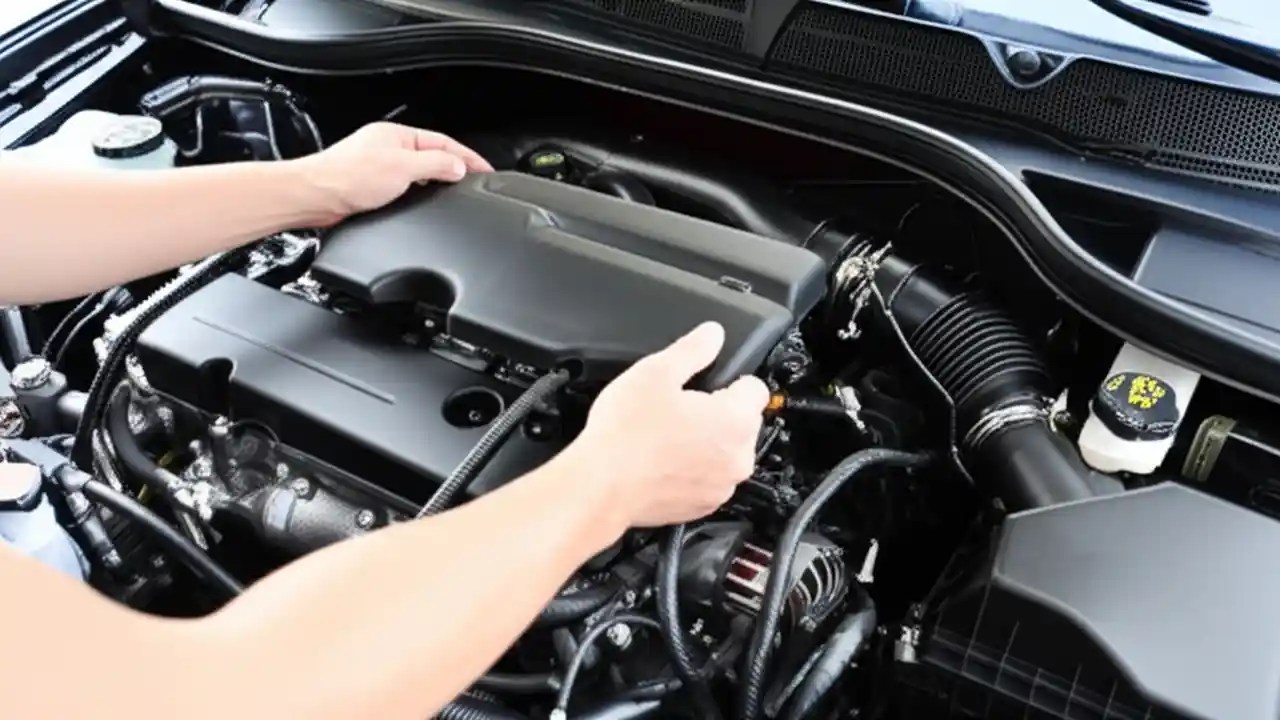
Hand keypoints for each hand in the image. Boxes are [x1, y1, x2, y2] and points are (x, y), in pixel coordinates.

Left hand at [294, 122, 492, 224]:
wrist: (316, 197)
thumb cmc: (347, 177)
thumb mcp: (402, 168)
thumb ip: (435, 165)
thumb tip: (458, 166)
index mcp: (398, 135)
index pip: (444, 142)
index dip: (467, 156)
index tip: (484, 169)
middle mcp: (388, 148)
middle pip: (432, 155)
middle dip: (455, 167)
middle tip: (474, 180)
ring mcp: (380, 166)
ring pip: (418, 172)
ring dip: (436, 180)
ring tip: (454, 190)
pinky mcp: (372, 186)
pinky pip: (405, 186)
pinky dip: (419, 192)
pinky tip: (423, 202)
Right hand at [563, 322, 769, 527]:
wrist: (600, 487)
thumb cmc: (625, 433)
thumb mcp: (655, 372)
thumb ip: (692, 350)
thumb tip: (713, 335)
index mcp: (735, 420)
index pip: (756, 389)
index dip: (729, 381)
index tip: (705, 384)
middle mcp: (738, 458)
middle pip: (742, 422)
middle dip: (717, 413)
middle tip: (677, 409)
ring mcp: (722, 486)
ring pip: (725, 452)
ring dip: (706, 443)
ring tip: (666, 437)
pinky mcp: (703, 506)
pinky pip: (708, 479)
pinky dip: (693, 470)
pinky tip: (662, 461)